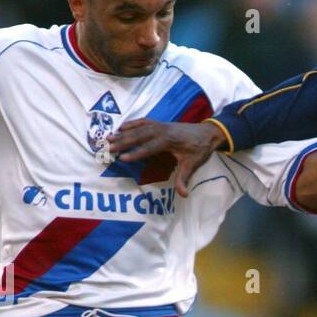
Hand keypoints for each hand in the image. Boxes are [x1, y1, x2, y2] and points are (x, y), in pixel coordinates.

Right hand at [107, 118, 224, 195]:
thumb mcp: (193, 165)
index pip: (149, 147)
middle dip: (123, 142)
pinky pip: (142, 122)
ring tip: (108, 138)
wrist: (207, 133)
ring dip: (123, 133)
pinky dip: (131, 124)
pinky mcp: (160, 123)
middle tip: (109, 148)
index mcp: (169, 140)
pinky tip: (120, 128)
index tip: (123, 158)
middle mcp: (162, 130)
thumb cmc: (199, 150)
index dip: (136, 153)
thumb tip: (183, 195)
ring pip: (138, 128)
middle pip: (139, 136)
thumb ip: (185, 179)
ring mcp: (160, 125)